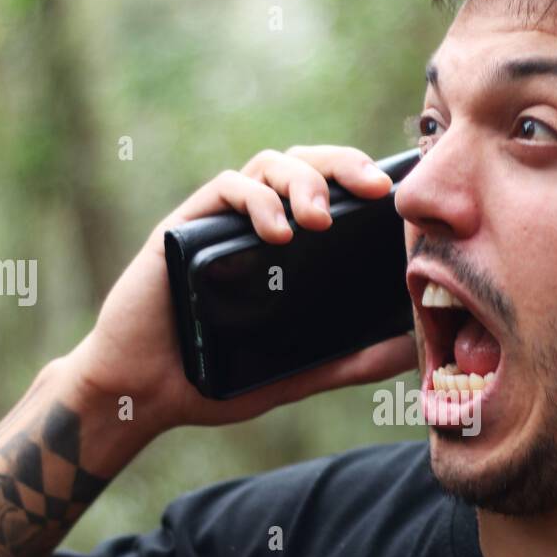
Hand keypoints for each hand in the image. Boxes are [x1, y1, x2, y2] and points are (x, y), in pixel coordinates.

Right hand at [68, 146, 416, 434]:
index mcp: (287, 249)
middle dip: (344, 165)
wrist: (145, 392)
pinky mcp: (185, 227)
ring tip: (321, 220)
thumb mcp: (298, 373)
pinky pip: (225, 189)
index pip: (332, 190)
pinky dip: (256, 202)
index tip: (399, 195)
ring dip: (303, 182)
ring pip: (269, 165)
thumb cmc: (215, 379)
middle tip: (375, 189)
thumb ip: (351, 362)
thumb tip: (411, 349)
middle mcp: (256, 224)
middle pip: (306, 164)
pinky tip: (278, 234)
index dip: (365, 178)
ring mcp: (220, 222)